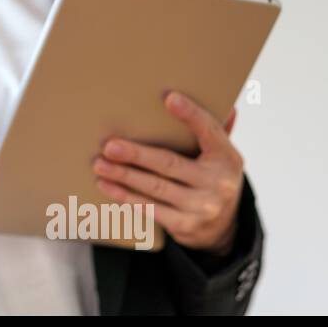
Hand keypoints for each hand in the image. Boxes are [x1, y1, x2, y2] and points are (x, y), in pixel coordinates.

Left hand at [91, 91, 244, 255]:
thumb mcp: (222, 156)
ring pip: (155, 188)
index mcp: (227, 158)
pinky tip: (107, 185)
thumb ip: (217, 131)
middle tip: (110, 146)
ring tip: (100, 165)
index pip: (209, 131)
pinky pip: (150, 209)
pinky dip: (125, 196)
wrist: (223, 228)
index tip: (170, 98)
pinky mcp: (185, 225)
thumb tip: (225, 104)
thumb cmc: (213, 178)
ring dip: (124, 176)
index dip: (191, 115)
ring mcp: (202, 207)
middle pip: (170, 164)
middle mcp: (218, 183)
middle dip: (137, 155)